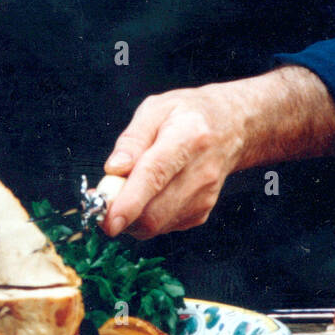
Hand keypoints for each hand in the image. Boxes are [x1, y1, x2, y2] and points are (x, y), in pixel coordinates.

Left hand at [100, 84, 247, 239]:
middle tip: (102, 198)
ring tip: (125, 190)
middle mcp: (201, 171)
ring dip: (131, 217)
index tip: (108, 218)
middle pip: (155, 211)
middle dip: (121, 214)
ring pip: (157, 225)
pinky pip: (164, 226)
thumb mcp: (155, 108)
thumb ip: (132, 139)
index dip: (130, 201)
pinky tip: (148, 194)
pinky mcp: (202, 212)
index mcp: (188, 137)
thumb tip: (113, 170)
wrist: (232, 127)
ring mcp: (205, 196)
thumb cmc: (188, 114)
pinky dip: (146, 218)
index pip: (155, 175)